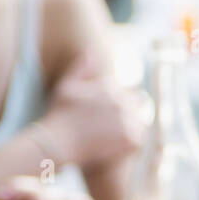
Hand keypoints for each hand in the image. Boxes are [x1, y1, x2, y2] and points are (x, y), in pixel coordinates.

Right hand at [41, 50, 145, 167]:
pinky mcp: (132, 140)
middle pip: (137, 105)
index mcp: (110, 87)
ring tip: (114, 138)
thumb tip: (92, 52)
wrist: (58, 143)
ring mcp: (129, 120)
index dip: (119, 104)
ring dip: (131, 128)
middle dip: (129, 114)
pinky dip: (129, 144)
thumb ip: (81, 69)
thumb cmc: (59, 116)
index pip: (127, 93)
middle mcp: (122, 101)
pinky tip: (115, 147)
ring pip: (140, 122)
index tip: (107, 116)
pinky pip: (138, 140)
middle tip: (112, 128)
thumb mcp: (67, 87)